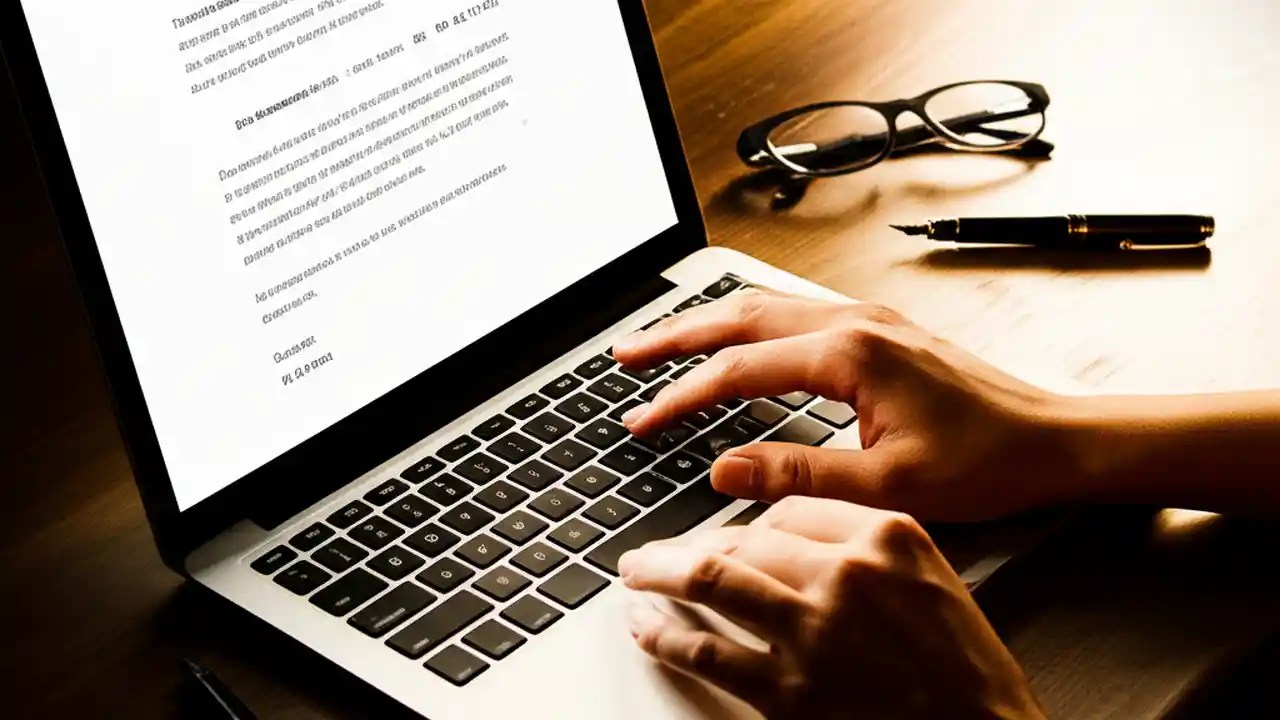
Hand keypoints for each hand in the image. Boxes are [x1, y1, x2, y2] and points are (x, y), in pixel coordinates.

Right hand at [612, 291, 1078, 521]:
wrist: (1052, 440)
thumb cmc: (986, 462)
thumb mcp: (886, 485)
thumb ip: (797, 475)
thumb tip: (724, 470)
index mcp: (849, 355)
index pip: (737, 371)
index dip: (681, 398)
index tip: (643, 421)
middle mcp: (853, 324)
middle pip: (738, 318)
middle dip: (674, 336)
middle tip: (624, 356)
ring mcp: (867, 320)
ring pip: (764, 309)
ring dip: (707, 324)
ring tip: (661, 343)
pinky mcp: (878, 331)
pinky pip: (793, 315)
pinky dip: (747, 326)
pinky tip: (736, 340)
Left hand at [619, 496, 1044, 719]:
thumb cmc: (965, 670)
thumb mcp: (931, 579)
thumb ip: (867, 545)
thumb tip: (788, 536)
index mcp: (887, 535)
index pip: (789, 509)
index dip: (744, 523)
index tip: (721, 534)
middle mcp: (845, 574)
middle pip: (742, 538)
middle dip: (687, 544)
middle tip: (655, 551)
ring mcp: (813, 632)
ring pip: (711, 580)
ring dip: (659, 573)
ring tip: (635, 574)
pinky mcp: (789, 692)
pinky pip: (706, 652)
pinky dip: (665, 637)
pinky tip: (648, 629)